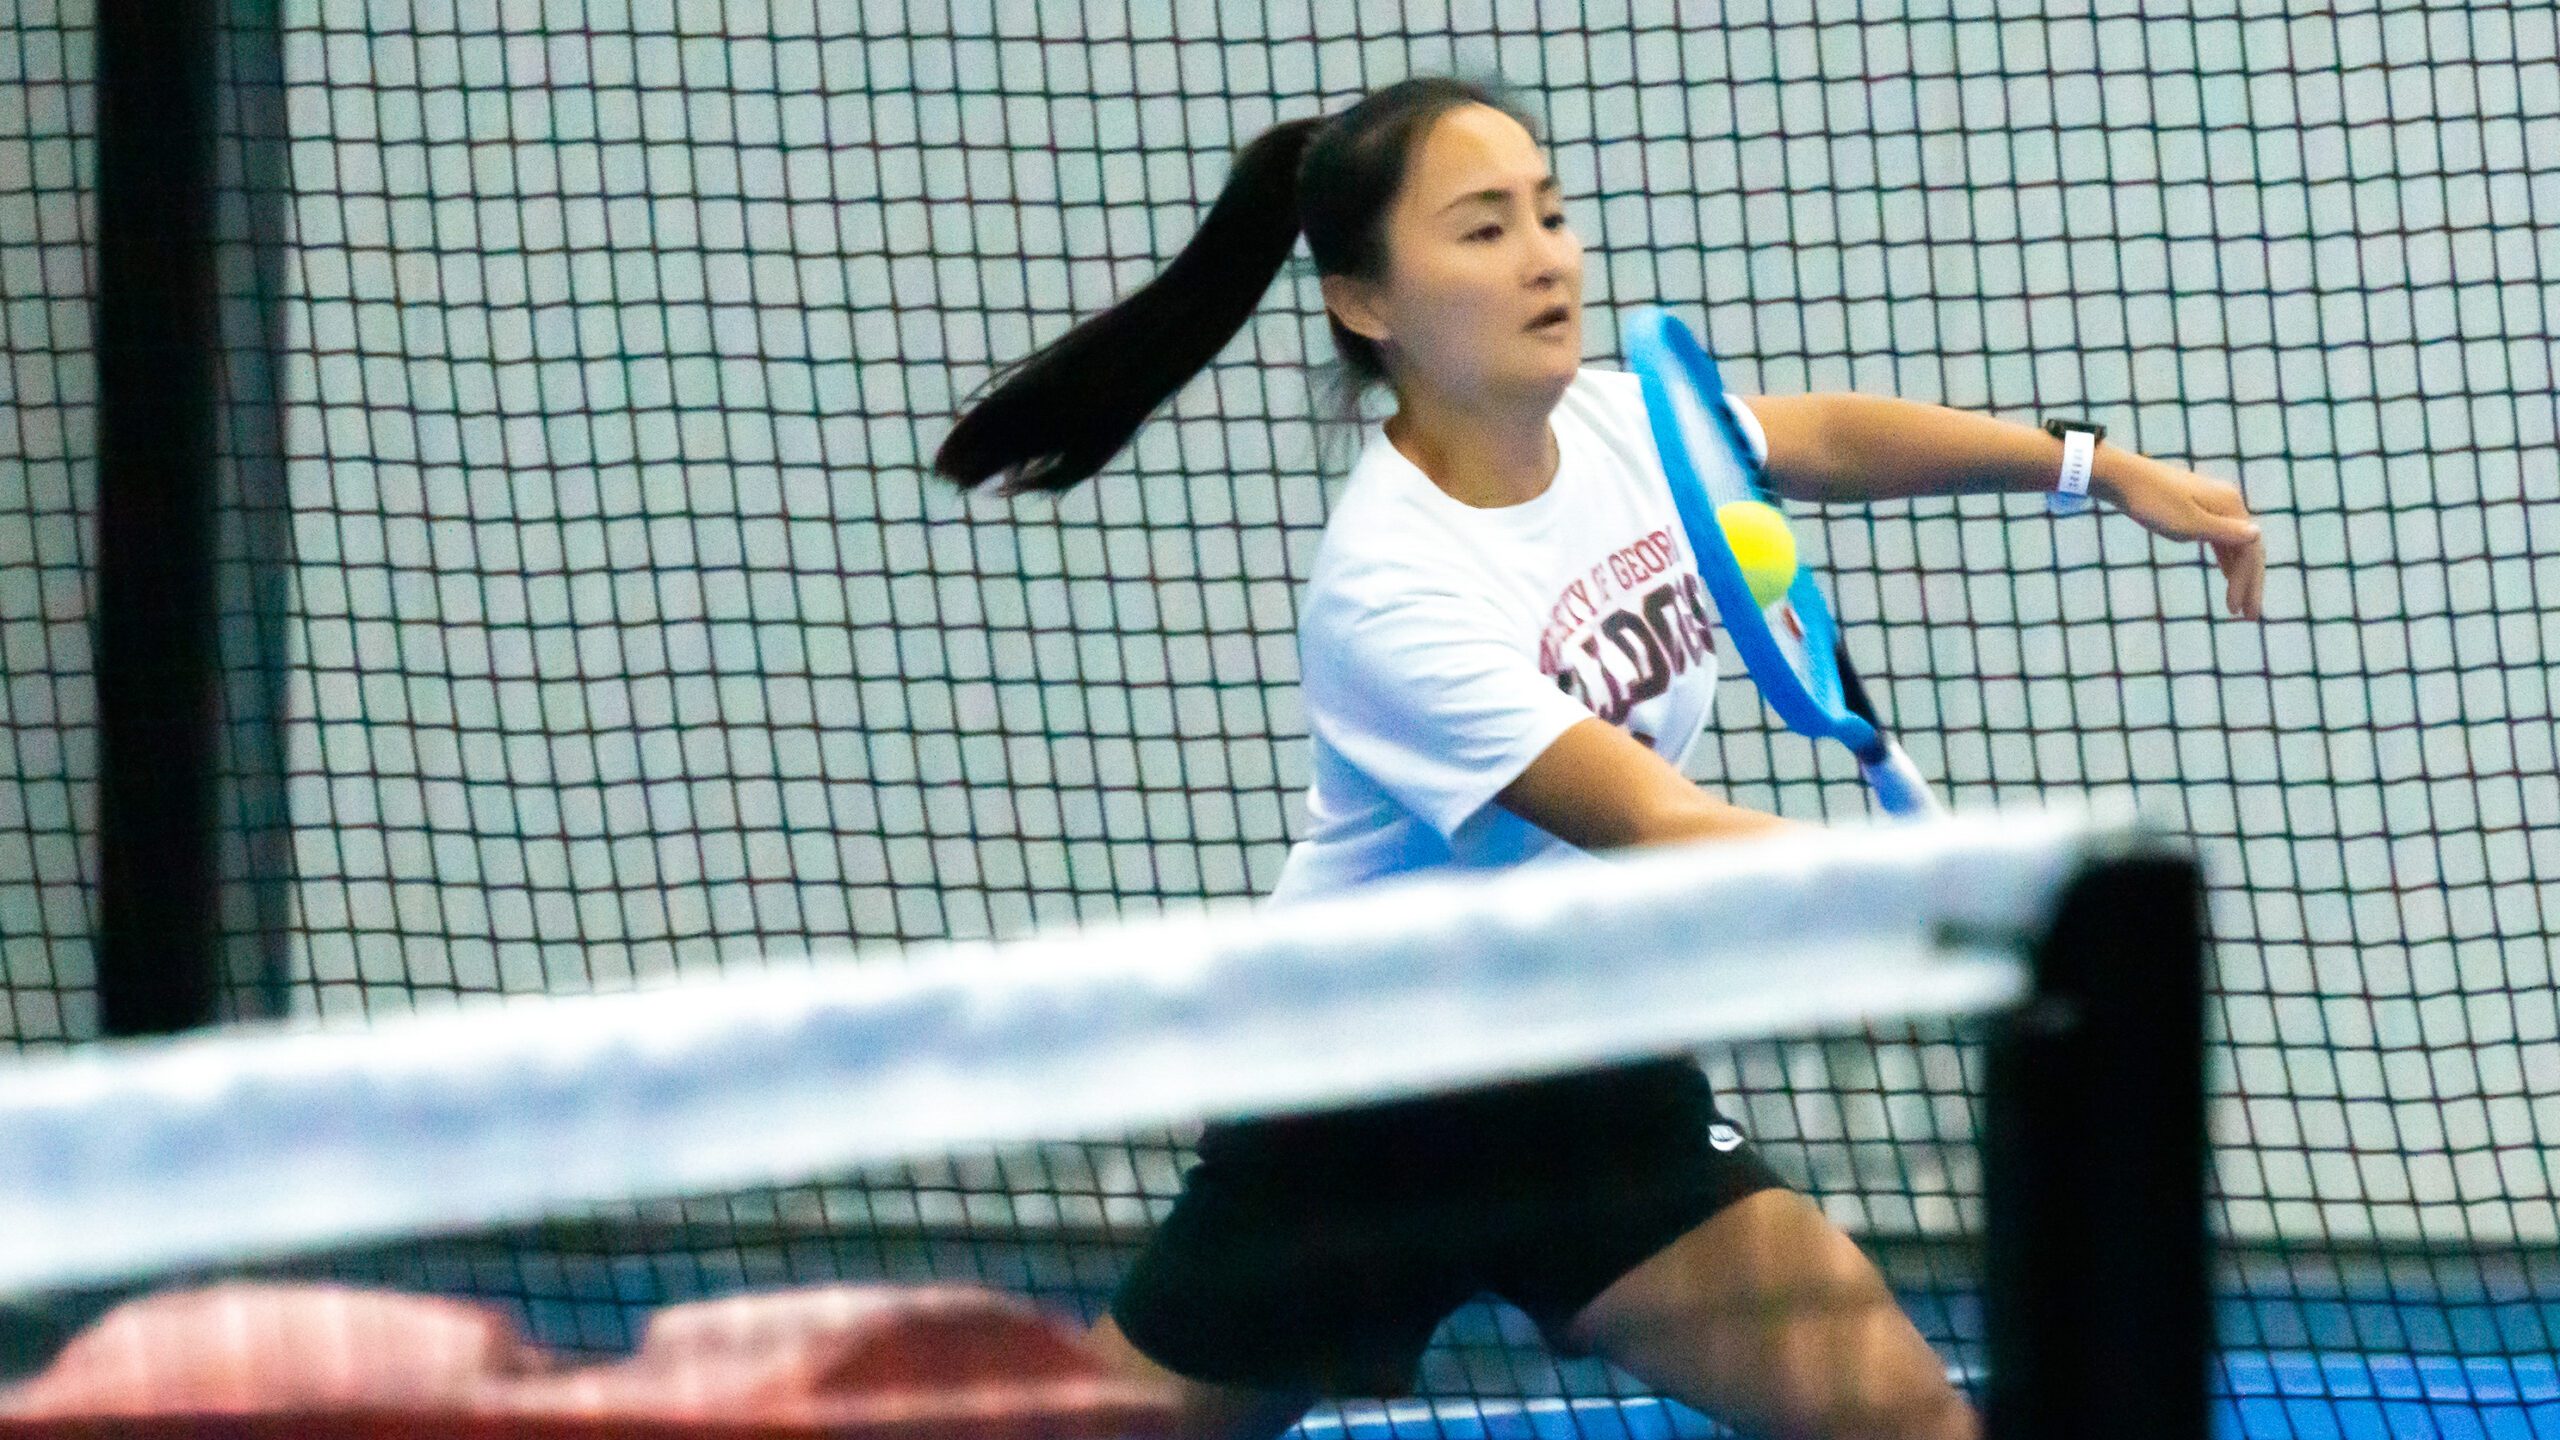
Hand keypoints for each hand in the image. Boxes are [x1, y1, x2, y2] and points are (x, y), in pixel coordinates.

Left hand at [2098, 462, 2265, 619]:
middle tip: (2249, 618)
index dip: (2248, 583)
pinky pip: (2220, 539)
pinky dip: (2225, 560)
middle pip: (2247, 549)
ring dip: (2238, 576)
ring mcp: (2214, 505)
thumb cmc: (2151, 502)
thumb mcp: (2186, 523)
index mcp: (2230, 505)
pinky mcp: (2199, 508)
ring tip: (2238, 606)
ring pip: (2234, 546)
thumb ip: (2222, 531)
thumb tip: (2257, 533)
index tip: (2238, 611)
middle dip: (2249, 585)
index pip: (2250, 550)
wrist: (2122, 477)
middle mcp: (2228, 503)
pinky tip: (2227, 577)